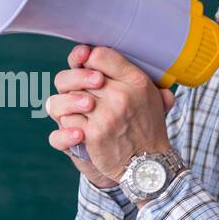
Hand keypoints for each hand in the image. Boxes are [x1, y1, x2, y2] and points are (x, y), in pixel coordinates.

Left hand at [46, 44, 175, 185]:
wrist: (148, 166)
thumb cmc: (147, 129)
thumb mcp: (152, 98)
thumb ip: (132, 76)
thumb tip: (95, 53)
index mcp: (136, 81)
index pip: (99, 54)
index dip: (86, 59)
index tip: (85, 67)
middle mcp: (120, 95)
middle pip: (78, 76)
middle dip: (73, 85)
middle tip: (77, 93)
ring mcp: (105, 115)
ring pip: (68, 97)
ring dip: (67, 106)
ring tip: (76, 113)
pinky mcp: (92, 134)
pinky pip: (66, 120)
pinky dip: (67, 126)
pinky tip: (76, 130)